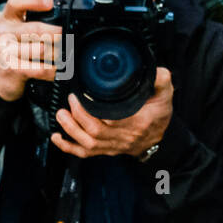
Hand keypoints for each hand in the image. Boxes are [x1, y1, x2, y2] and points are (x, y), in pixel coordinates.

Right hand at [0, 0, 62, 101]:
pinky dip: (54, 71)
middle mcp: (4, 32)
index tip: (50, 3)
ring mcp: (6, 51)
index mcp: (8, 18)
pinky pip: (41, 69)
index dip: (33, 0)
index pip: (16, 2)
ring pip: (41, 49)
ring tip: (64, 55)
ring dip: (58, 54)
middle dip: (56, 33)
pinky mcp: (12, 68)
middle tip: (66, 35)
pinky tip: (58, 70)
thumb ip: (39, 11)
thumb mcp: (20, 26)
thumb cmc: (14, 47)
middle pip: (35, 29)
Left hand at [51, 68, 174, 158]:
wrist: (161, 137)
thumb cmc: (160, 114)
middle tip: (70, 100)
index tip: (82, 95)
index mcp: (138, 123)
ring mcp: (114, 146)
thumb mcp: (165, 95)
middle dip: (78, 116)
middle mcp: (124, 137)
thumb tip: (155, 69)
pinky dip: (68, 147)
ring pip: (89, 144)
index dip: (93, 111)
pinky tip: (57, 137)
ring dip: (71, 130)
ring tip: (61, 114)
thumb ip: (160, 80)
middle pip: (96, 132)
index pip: (113, 121)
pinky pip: (85, 153)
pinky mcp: (106, 150)